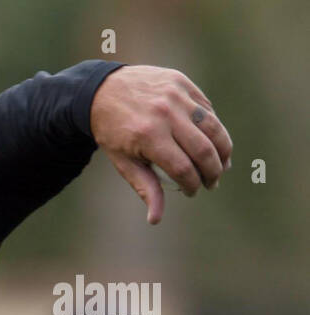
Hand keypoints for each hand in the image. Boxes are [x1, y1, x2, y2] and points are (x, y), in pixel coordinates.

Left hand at [90, 65, 232, 224]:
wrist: (102, 91)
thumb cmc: (112, 132)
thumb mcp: (122, 161)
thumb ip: (144, 187)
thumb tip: (155, 219)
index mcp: (148, 136)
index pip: (183, 168)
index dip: (192, 185)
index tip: (193, 192)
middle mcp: (165, 114)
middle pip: (203, 150)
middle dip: (212, 172)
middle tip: (212, 183)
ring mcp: (176, 95)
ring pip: (214, 127)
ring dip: (223, 150)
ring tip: (222, 165)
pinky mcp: (182, 83)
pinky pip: (207, 109)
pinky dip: (214, 128)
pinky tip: (213, 142)